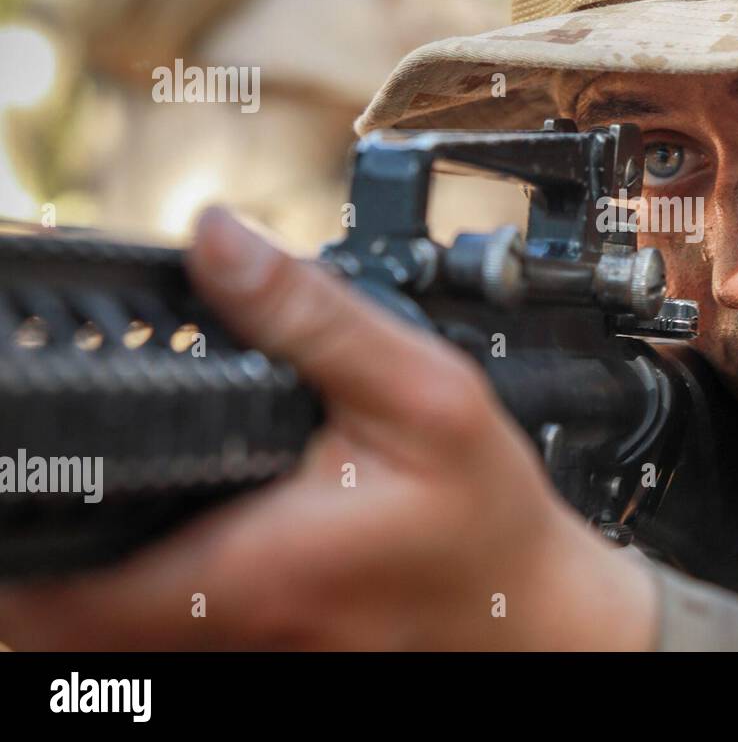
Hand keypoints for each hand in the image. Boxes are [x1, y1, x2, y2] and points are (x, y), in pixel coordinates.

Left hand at [0, 208, 657, 649]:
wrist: (530, 606)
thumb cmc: (485, 515)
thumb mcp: (421, 394)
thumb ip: (313, 318)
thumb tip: (216, 239)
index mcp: (242, 567)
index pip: (54, 586)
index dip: (11, 523)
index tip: (22, 446)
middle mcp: (220, 629)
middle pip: (53, 618)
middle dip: (31, 544)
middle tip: (54, 461)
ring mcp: (234, 654)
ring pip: (97, 634)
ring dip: (74, 568)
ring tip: (99, 483)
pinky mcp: (254, 654)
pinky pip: (153, 634)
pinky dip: (128, 586)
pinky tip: (170, 524)